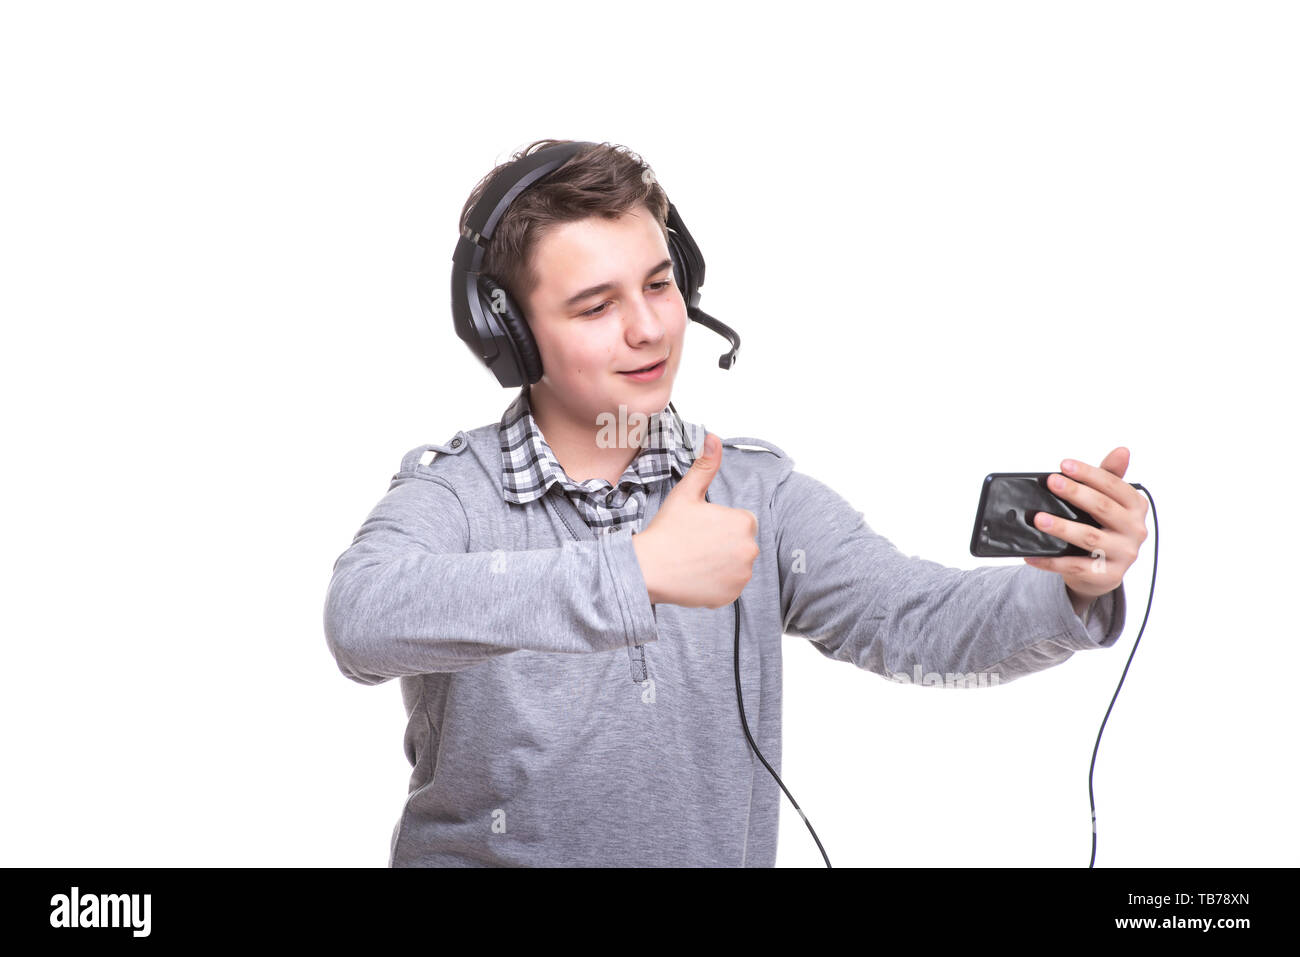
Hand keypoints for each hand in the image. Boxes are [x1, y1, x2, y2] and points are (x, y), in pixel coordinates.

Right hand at [631, 432, 759, 608]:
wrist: (650, 568)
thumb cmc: (667, 529)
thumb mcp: (686, 493)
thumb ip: (705, 466)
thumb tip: (714, 439)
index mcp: (743, 522)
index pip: (740, 522)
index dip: (719, 524)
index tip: (699, 529)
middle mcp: (750, 549)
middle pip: (740, 544)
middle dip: (723, 544)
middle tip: (695, 545)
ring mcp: (742, 576)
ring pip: (736, 566)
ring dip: (721, 564)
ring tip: (695, 561)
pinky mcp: (731, 596)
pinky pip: (729, 587)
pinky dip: (717, 584)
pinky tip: (696, 577)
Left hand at [1024, 447, 1148, 610]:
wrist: (1103, 572)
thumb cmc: (1102, 528)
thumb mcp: (1107, 502)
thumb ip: (1109, 477)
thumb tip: (1122, 450)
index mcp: (1136, 507)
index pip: (1114, 485)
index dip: (1089, 474)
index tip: (1064, 465)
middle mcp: (1135, 530)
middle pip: (1102, 508)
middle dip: (1076, 493)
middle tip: (1052, 482)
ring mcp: (1123, 554)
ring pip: (1089, 538)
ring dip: (1062, 527)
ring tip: (1039, 518)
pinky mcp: (1108, 575)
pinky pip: (1075, 566)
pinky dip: (1050, 560)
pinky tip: (1032, 554)